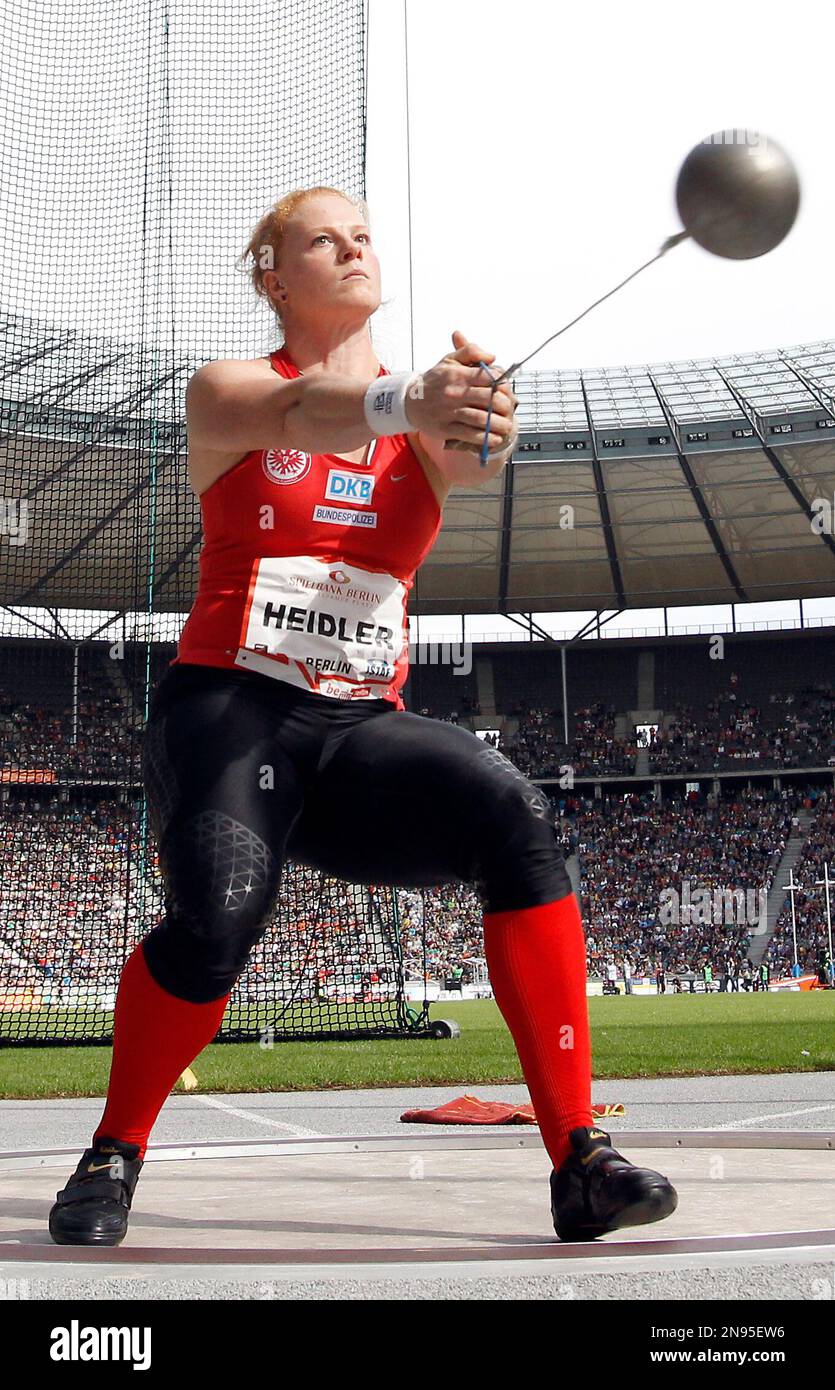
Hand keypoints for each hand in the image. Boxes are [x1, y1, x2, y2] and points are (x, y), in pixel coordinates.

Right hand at [405, 330, 516, 454]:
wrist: (409, 401)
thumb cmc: (434, 381)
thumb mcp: (450, 360)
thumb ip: (471, 351)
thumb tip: (492, 357)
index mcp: (458, 374)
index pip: (488, 378)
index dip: (502, 384)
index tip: (507, 390)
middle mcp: (454, 393)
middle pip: (489, 399)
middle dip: (505, 406)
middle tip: (510, 410)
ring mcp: (450, 412)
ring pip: (482, 419)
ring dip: (499, 425)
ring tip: (507, 426)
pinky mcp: (446, 429)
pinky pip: (470, 435)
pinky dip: (486, 438)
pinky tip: (495, 438)